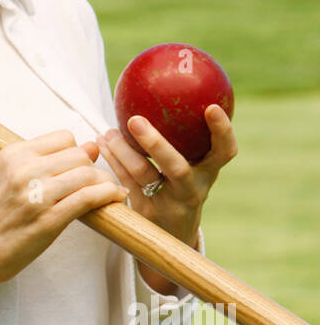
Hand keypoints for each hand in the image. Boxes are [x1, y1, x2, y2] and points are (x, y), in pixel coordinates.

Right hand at [0, 130, 129, 305]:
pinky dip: (108, 195)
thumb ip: (48, 160)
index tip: (75, 168)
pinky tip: (115, 198)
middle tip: (91, 184)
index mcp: (13, 154)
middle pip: (79, 154)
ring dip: (103, 183)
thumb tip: (93, 145)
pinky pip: (89, 197)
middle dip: (91, 168)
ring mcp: (36, 194)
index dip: (75, 152)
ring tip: (106, 192)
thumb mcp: (12, 177)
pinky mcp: (49, 219)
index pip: (64, 137)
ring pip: (88, 174)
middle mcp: (23, 169)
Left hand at [95, 105, 237, 251]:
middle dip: (156, 144)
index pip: (224, 152)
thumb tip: (170, 86)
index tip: (211, 107)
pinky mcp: (144, 214)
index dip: (222, 131)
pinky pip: (125, 183)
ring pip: (143, 176)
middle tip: (134, 119)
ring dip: (122, 150)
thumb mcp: (195, 167)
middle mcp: (192, 190)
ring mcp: (168, 205)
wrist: (173, 238)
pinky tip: (100, 144)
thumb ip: (188, 136)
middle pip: (177, 168)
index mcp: (209, 174)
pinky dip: (112, 162)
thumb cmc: (183, 187)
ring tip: (107, 132)